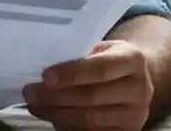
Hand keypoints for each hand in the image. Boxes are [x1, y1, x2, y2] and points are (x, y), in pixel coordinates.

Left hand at [23, 39, 153, 130]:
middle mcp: (140, 88)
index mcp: (133, 60)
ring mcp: (136, 114)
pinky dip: (68, 126)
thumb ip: (81, 55)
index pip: (100, 69)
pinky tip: (52, 117)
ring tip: (36, 105)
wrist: (136, 80)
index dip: (71, 74)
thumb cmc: (111, 60)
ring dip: (57, 113)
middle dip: (56, 96)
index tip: (46, 76)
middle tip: (30, 93)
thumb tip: (45, 68)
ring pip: (90, 119)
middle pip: (91, 97)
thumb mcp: (103, 49)